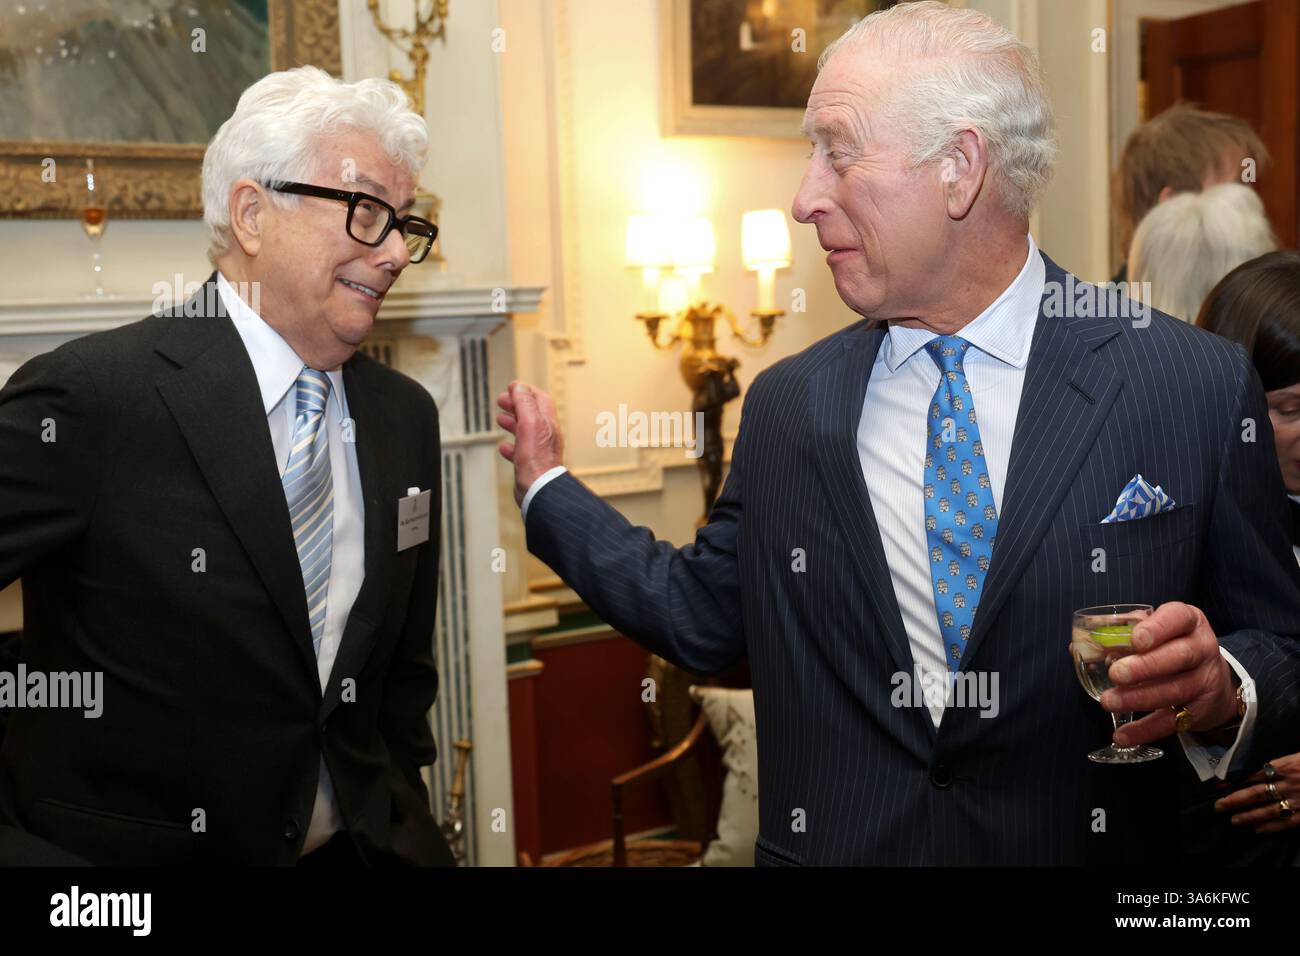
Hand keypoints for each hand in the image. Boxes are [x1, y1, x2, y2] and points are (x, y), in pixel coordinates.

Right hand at [496, 381, 563, 505]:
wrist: (539, 489)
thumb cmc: (536, 460)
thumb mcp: (529, 424)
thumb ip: (525, 404)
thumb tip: (520, 387)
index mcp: (547, 422)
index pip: (540, 398)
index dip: (525, 391)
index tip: (512, 387)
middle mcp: (546, 434)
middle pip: (531, 412)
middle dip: (516, 404)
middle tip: (502, 401)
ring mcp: (539, 449)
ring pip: (525, 430)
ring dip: (512, 422)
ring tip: (500, 419)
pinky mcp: (531, 463)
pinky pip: (521, 450)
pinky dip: (511, 445)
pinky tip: (504, 446)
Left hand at [1099, 601, 1237, 747]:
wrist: (1213, 681)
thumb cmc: (1170, 646)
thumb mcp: (1156, 632)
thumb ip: (1122, 634)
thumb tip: (1078, 646)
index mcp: (1188, 621)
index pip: (1178, 617)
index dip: (1158, 628)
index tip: (1136, 639)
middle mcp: (1202, 648)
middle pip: (1180, 656)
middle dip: (1146, 666)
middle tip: (1116, 674)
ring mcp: (1204, 680)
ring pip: (1175, 690)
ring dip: (1140, 698)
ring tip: (1109, 702)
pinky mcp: (1200, 710)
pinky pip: (1172, 722)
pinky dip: (1145, 730)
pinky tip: (1122, 735)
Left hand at [1215, 753, 1299, 832]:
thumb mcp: (1298, 756)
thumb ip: (1282, 761)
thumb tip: (1261, 766)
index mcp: (1286, 766)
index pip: (1255, 774)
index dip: (1236, 781)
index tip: (1220, 786)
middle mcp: (1289, 784)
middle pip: (1257, 793)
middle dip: (1236, 800)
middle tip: (1219, 805)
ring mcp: (1298, 800)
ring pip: (1269, 810)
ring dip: (1250, 816)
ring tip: (1234, 820)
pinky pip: (1287, 822)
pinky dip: (1272, 827)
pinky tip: (1258, 830)